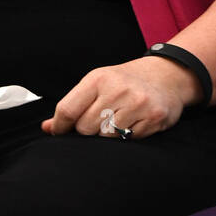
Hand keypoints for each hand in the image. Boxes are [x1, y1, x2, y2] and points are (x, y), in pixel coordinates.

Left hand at [41, 55, 195, 138]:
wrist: (168, 74)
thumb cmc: (127, 81)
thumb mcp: (98, 83)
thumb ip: (73, 105)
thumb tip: (48, 128)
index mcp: (99, 79)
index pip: (67, 110)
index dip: (60, 127)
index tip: (61, 131)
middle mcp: (118, 89)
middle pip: (85, 128)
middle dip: (89, 129)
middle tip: (101, 120)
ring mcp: (138, 103)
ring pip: (106, 137)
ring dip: (109, 134)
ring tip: (119, 120)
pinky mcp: (154, 117)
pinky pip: (129, 140)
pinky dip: (129, 136)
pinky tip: (135, 122)